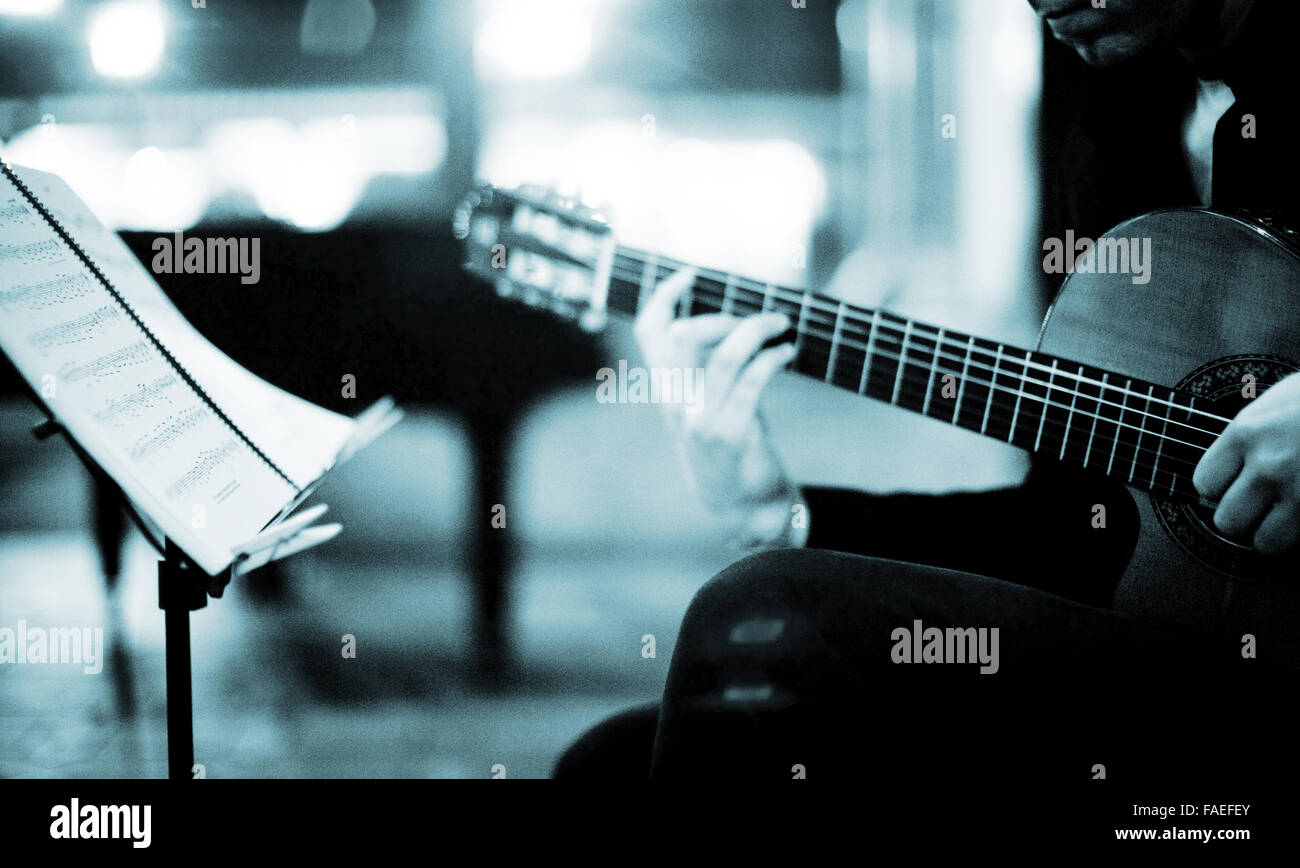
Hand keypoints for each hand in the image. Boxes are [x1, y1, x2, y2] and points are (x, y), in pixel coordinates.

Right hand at [633, 268, 805, 547]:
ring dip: (758, 329)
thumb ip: (709, 371)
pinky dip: (773, 357)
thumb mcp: (711, 408)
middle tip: (760, 321)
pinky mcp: (731, 436)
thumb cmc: (735, 454)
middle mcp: (678, 406)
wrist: (746, 512)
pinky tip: (788, 352)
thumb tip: (731, 324)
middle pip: (685, 336)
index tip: (688, 274)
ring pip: (725, 355)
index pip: (649, 334)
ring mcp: (702, 421)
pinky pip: (752, 381)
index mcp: (668, 394)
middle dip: (724, 316)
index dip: (663, 297)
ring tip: (781, 323)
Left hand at [1193, 372, 1299, 553]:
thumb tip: (1226, 469)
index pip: (1206, 484)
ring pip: (1266, 541)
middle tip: (1258, 507)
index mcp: (1247, 434)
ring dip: (1273, 533)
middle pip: (1229, 521)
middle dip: (1242, 517)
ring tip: (1285, 517)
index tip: (1232, 485)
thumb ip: (1248, 437)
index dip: (1219, 488)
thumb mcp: (1275, 404)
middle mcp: (1270, 466)